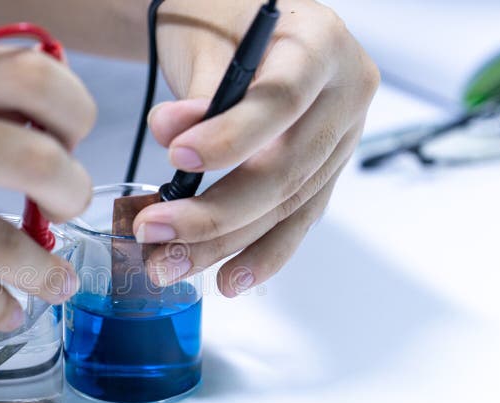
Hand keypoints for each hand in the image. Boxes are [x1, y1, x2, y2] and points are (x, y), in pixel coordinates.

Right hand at [0, 43, 95, 329]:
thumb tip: (40, 127)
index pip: (30, 76)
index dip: (72, 112)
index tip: (70, 144)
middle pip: (36, 155)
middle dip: (73, 190)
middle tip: (67, 207)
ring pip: (6, 240)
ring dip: (46, 269)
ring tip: (59, 282)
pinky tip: (8, 311)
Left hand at [134, 0, 378, 294]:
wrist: (243, 23)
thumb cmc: (223, 20)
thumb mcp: (208, 39)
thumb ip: (198, 94)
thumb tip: (175, 141)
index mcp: (322, 44)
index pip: (282, 102)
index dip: (230, 137)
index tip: (177, 157)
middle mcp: (346, 94)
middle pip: (285, 171)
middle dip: (214, 213)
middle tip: (153, 232)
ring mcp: (342, 138)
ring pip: (287, 208)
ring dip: (225, 245)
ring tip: (169, 265)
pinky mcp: (325, 172)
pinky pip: (296, 220)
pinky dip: (260, 253)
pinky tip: (229, 279)